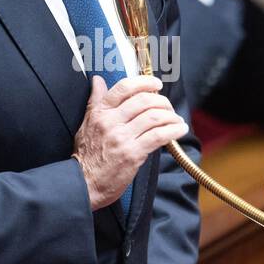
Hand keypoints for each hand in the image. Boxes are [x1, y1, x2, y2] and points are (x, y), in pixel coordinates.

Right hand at [73, 75, 187, 211]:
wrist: (84, 184)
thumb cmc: (86, 156)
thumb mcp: (86, 123)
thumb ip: (95, 101)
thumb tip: (98, 80)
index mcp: (100, 112)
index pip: (124, 87)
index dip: (144, 82)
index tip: (156, 84)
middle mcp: (111, 122)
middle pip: (144, 101)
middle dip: (162, 101)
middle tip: (168, 107)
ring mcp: (122, 138)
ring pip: (154, 117)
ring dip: (171, 117)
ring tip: (177, 120)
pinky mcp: (133, 154)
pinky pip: (158, 136)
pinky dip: (173, 130)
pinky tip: (179, 130)